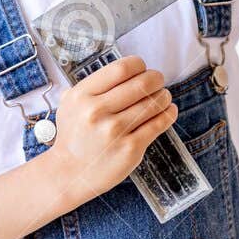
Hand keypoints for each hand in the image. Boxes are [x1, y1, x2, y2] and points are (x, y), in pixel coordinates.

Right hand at [44, 55, 176, 204]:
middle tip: (158, 81)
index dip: (138, 65)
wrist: (69, 173)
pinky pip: (158, 124)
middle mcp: (96, 111)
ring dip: (164, 96)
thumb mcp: (70, 105)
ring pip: (153, 102)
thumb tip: (124, 70)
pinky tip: (169, 110)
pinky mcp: (130, 148)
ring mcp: (114, 131)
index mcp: (82, 95)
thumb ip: (92, 86)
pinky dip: (168, 114)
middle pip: (142, 83)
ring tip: (163, 96)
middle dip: (156, 79)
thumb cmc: (74, 136)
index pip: (121, 69)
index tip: (142, 69)